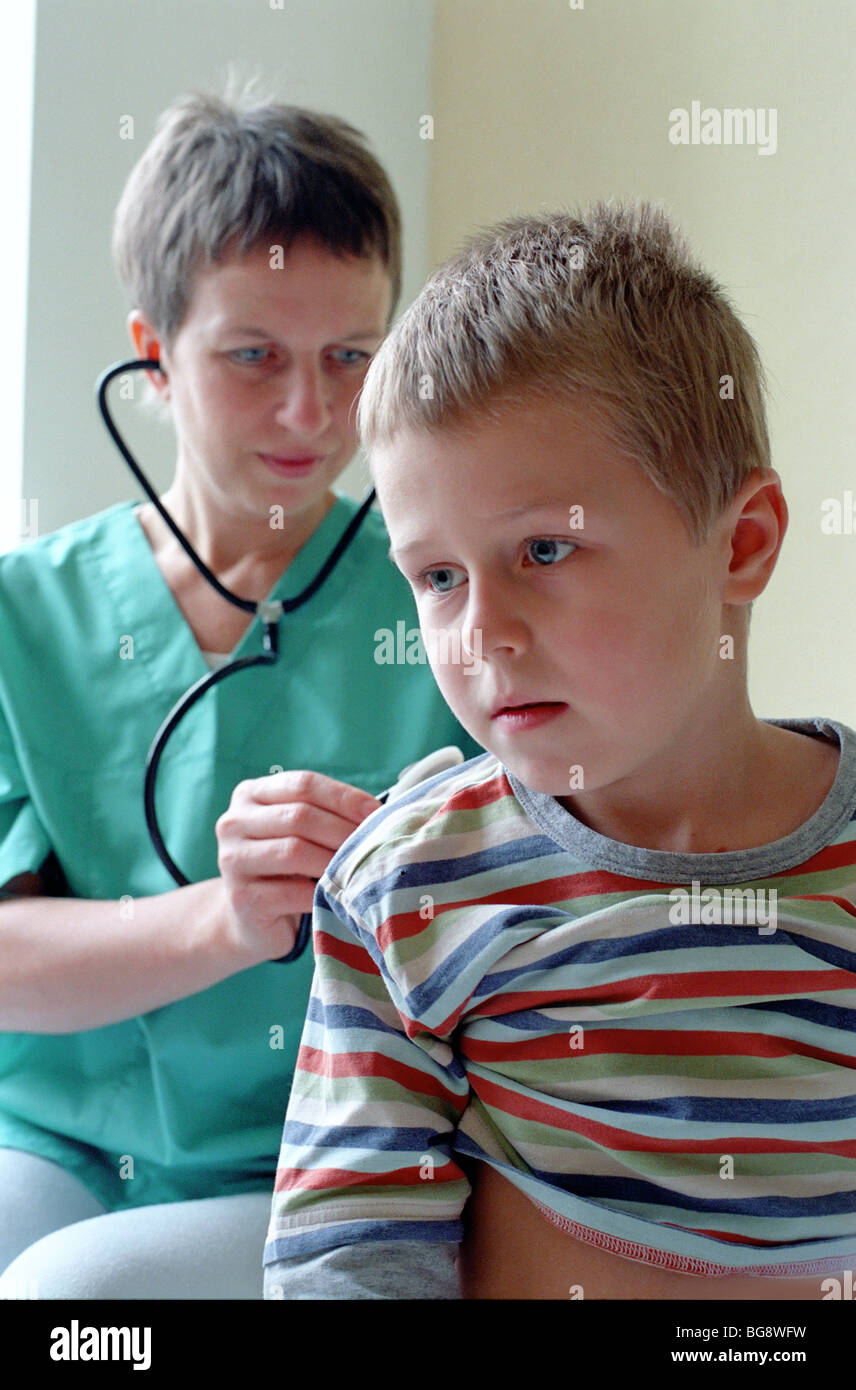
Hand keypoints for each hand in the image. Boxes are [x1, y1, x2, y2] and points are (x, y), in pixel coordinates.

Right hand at [215, 770, 380, 962]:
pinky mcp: (241, 898)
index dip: (344, 796)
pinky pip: (291, 891)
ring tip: (360, 869)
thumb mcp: (302, 833)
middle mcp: (233, 822)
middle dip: (344, 830)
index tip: (377, 812)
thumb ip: (327, 814)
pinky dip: (321, 893)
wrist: (252, 921)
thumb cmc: (288, 869)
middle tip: (375, 844)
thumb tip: (379, 811)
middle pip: (299, 816)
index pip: (303, 784)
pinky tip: (339, 897)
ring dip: (334, 861)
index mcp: (250, 794)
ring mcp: (232, 860)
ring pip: (295, 851)